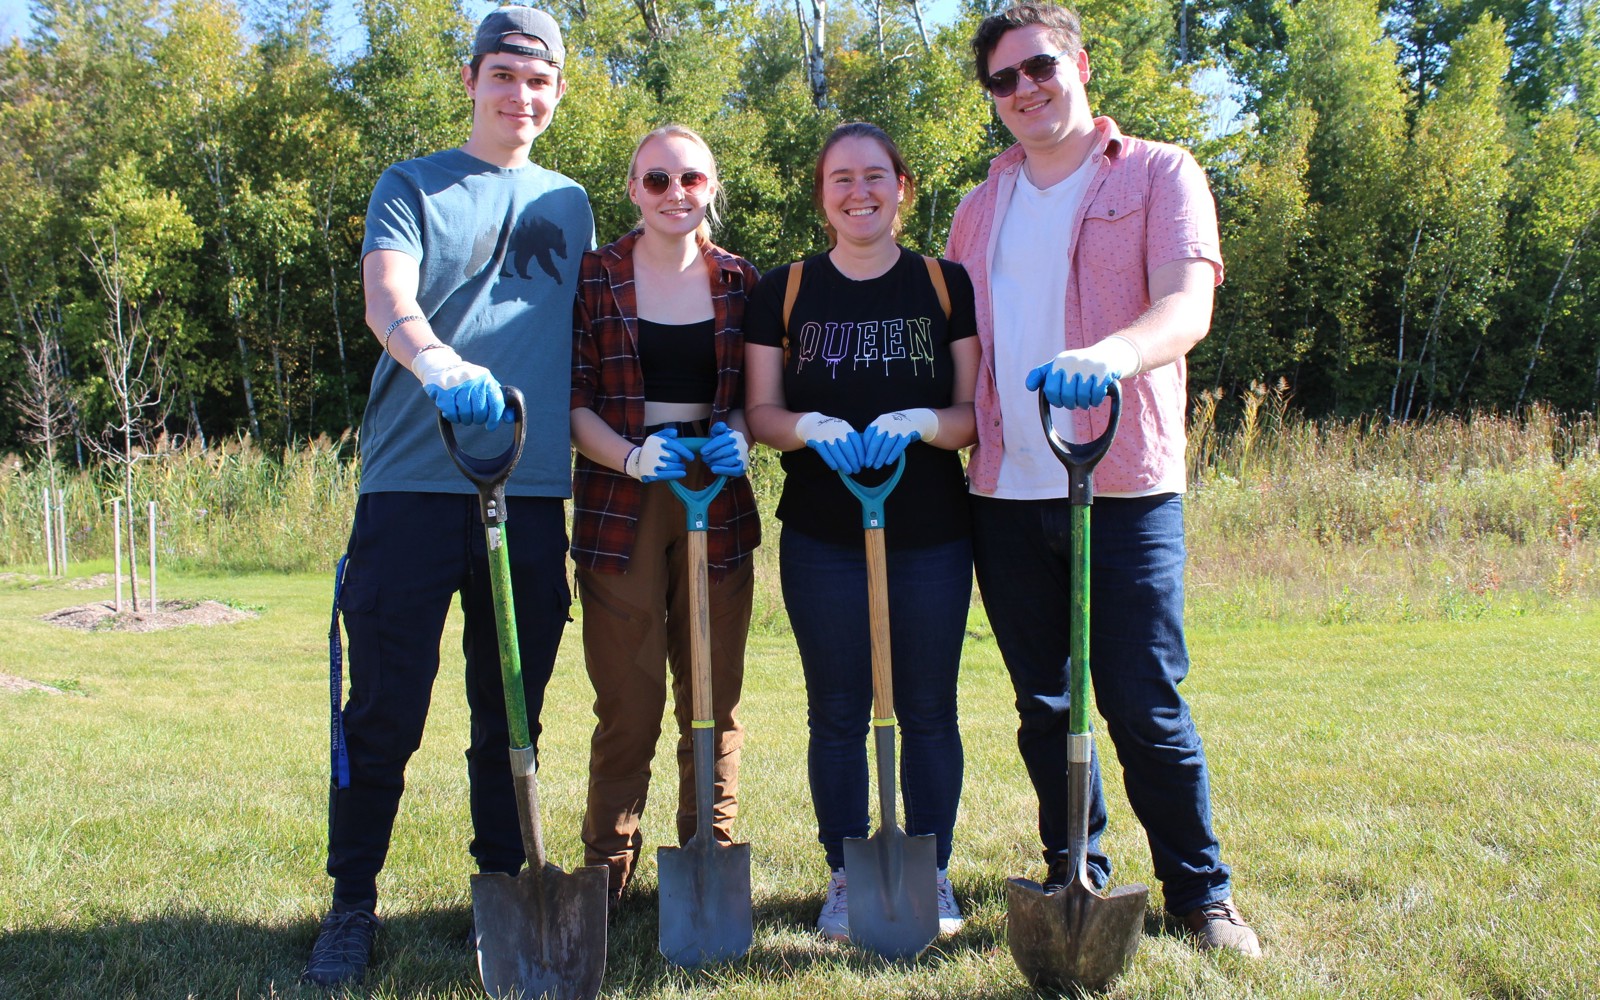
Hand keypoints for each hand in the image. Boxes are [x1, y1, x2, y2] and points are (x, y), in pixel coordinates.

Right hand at [413, 346, 505, 427]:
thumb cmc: (468, 381)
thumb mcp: (485, 386)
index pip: (496, 402)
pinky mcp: (443, 389)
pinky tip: (453, 415)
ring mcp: (457, 383)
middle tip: (474, 419)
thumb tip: (509, 419)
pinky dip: (453, 418)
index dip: (495, 418)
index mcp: (486, 379)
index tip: (490, 426)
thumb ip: (498, 402)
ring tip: (464, 417)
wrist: (442, 365)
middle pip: (480, 410)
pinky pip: (451, 412)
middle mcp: (473, 379)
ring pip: (466, 413)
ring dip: (465, 420)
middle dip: (478, 419)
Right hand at [625, 428, 693, 481]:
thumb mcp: (656, 437)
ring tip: (681, 467)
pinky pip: (667, 475)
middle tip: (679, 461)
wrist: (636, 461)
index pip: (674, 446)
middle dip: (679, 460)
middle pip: (674, 457)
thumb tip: (675, 433)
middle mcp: (653, 451)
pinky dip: (676, 474)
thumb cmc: (651, 449)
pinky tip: (682, 473)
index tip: (691, 457)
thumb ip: (666, 432)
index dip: (685, 452)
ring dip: (679, 467)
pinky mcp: (651, 474)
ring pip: (672, 466)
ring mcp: (652, 463)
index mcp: (656, 441)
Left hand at [701, 421, 748, 477]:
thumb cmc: (723, 443)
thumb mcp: (719, 434)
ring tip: (708, 463)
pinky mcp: (743, 468)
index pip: (724, 440)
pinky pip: (734, 470)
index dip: (712, 446)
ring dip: (716, 463)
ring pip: (729, 461)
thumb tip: (721, 426)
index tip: (702, 452)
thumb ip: (718, 428)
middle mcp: (742, 445)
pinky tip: (714, 469)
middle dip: (713, 456)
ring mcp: (744, 457)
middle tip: (704, 459)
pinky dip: (723, 470)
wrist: (734, 452)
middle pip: (726, 451)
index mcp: (736, 435)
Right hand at [795, 412, 863, 473]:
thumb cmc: (832, 430)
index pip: (856, 442)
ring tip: (848, 471)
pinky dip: (830, 461)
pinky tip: (835, 468)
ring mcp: (826, 435)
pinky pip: (825, 453)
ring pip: (836, 452)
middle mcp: (837, 430)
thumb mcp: (844, 429)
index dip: (861, 454)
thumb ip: (853, 439)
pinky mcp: (816, 441)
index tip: (863, 464)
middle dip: (853, 461)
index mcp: (846, 428)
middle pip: (847, 448)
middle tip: (857, 470)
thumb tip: (864, 455)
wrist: (812, 423)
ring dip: (843, 463)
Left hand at [861, 408, 937, 467]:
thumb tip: (863, 452)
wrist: (914, 419)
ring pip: (887, 445)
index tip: (863, 459)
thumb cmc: (894, 427)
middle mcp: (887, 423)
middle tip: (868, 465)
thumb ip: (874, 435)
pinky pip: (898, 447)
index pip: (868, 436)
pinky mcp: (907, 434)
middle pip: (876, 441)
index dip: (865, 449)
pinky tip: (888, 462)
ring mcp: (897, 428)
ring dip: (880, 457)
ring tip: (877, 466)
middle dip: (871, 455)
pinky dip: (892, 455)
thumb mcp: (883, 426)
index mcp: (879, 421)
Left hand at [1024, 336, 1140, 409]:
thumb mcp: (1059, 365)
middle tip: (1075, 403)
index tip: (1061, 401)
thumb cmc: (1079, 365)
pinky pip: (1096, 396)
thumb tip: (1029, 387)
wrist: (1109, 354)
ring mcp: (1088, 367)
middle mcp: (1072, 362)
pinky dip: (1096, 401)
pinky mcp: (1103, 372)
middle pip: (1066, 397)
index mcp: (1059, 362)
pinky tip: (1096, 399)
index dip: (1055, 400)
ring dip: (1084, 404)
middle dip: (1071, 404)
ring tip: (1086, 401)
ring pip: (1081, 398)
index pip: (1050, 390)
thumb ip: (1041, 374)